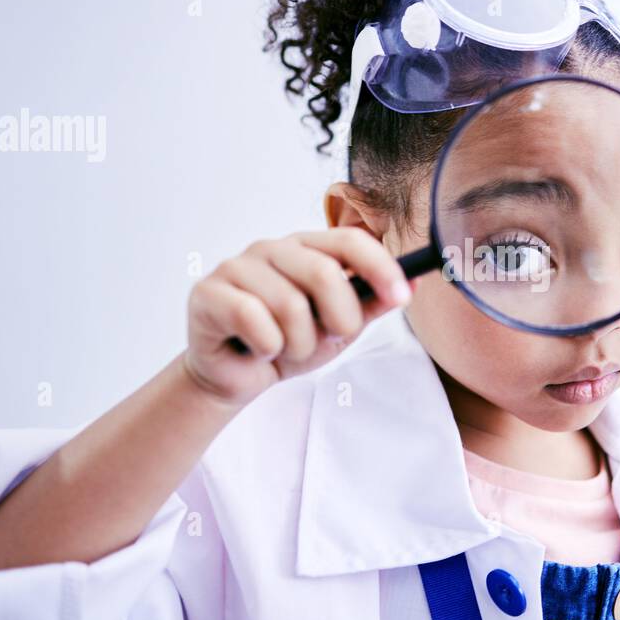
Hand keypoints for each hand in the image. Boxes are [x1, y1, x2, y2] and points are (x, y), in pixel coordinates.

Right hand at [183, 228, 414, 406]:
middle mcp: (272, 248)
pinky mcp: (208, 292)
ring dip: (299, 343)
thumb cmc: (286, 344)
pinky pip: (253, 319)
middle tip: (330, 337)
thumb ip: (371, 305)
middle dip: (339, 319)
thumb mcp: (338, 329)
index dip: (380, 266)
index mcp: (306, 247)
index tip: (400, 296)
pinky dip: (266, 347)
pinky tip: (257, 349)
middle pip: (324, 273)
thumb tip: (412, 283)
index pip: (349, 241)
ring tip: (285, 348)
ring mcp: (237, 266)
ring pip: (290, 305)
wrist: (236, 377)